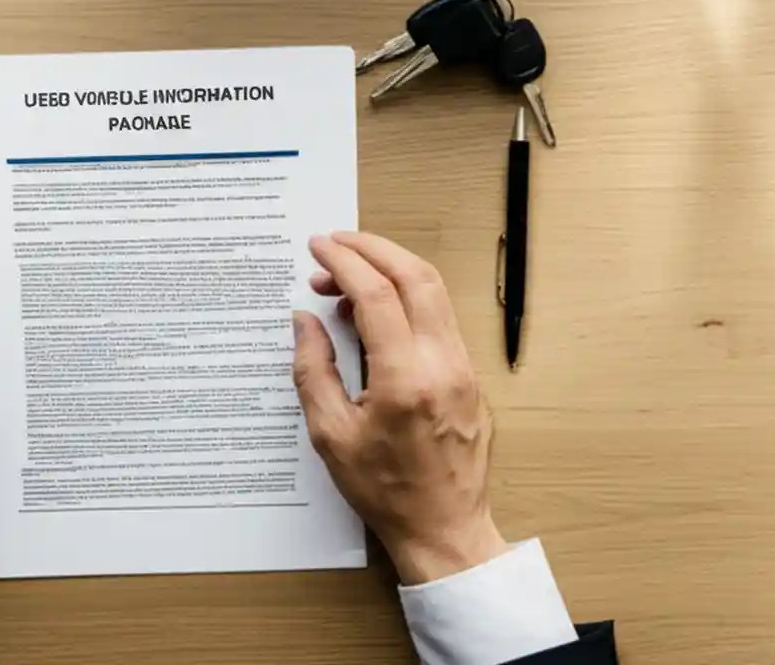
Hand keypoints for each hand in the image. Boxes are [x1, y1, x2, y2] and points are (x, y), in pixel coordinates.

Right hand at [292, 232, 506, 583]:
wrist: (445, 529)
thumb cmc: (385, 491)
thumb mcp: (330, 435)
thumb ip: (313, 370)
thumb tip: (305, 320)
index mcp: (404, 378)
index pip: (375, 294)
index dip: (343, 261)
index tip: (317, 247)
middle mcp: (442, 363)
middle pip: (415, 275)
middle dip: (372, 248)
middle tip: (333, 245)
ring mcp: (462, 367)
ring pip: (434, 292)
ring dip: (390, 270)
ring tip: (344, 280)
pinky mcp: (469, 376)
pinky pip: (439, 318)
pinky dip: (406, 299)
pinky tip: (373, 313)